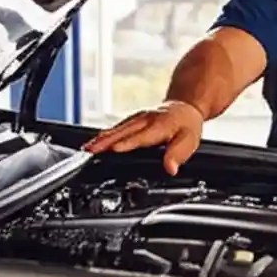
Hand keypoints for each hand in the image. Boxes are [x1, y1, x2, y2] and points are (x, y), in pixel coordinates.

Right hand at [82, 100, 205, 175]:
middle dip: (105, 141)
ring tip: (87, 149)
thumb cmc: (187, 126)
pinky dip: (104, 135)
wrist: (184, 108)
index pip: (141, 136)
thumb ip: (178, 154)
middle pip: (122, 131)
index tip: (114, 149)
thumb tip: (171, 168)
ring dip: (101, 138)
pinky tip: (94, 143)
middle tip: (90, 151)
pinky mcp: (132, 120)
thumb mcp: (189, 141)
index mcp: (159, 125)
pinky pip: (116, 128)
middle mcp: (145, 119)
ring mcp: (137, 119)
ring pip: (116, 129)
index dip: (127, 143)